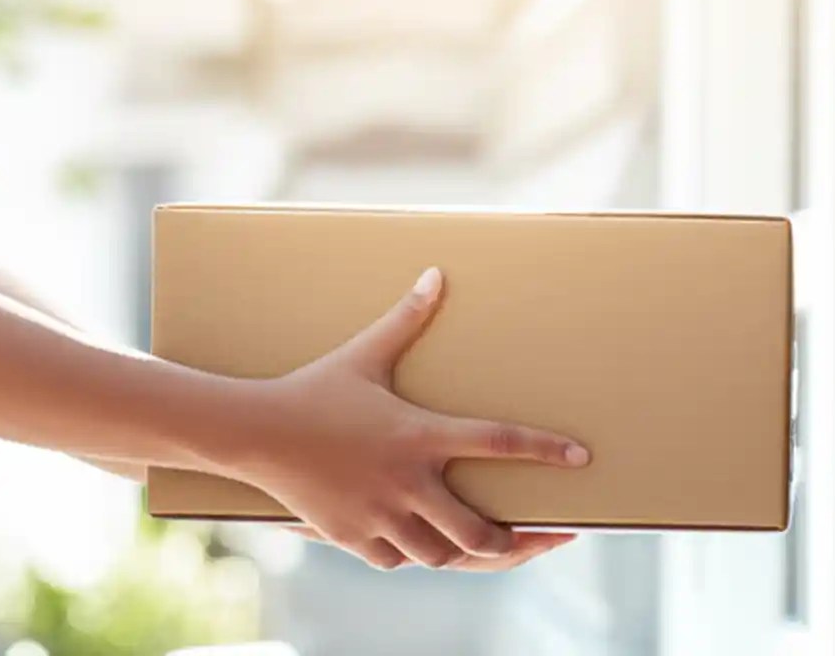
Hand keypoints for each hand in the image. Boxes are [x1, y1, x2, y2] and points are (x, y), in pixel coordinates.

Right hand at [240, 267, 590, 569]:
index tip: (579, 458)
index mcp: (419, 434)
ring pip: (440, 556)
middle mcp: (407, 481)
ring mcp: (380, 514)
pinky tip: (421, 546)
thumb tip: (435, 275)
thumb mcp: (364, 354)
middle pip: (479, 533)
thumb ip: (406, 320)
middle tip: (532, 538)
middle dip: (514, 543)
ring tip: (483, 547)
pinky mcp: (352, 536)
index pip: (497, 441)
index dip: (544, 450)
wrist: (254, 432)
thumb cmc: (313, 390)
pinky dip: (412, 555)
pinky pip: (396, 560)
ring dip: (462, 552)